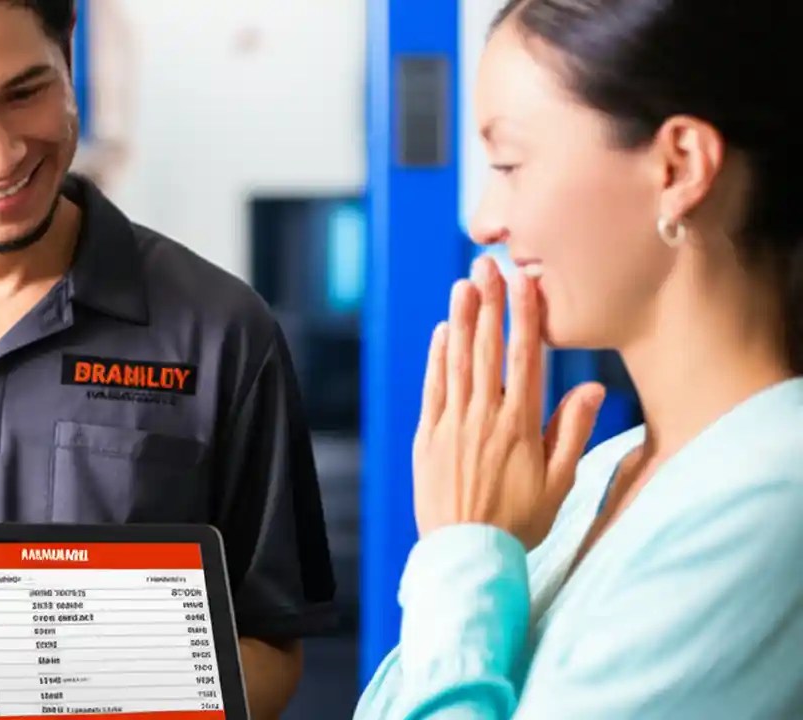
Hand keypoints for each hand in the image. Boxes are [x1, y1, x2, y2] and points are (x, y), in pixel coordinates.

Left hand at [412, 256, 605, 549]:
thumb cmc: (519, 521)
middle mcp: (485, 418)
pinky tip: (442, 331)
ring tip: (464, 285)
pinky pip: (432, 388)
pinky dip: (436, 358)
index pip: (526, 358)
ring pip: (457, 362)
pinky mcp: (427, 438)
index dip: (525, 316)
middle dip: (489, 304)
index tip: (526, 282)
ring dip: (462, 320)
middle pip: (488, 350)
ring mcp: (452, 426)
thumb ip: (573, 431)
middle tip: (488, 265)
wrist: (467, 554)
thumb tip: (593, 388)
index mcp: (522, 426)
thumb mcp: (560, 482)